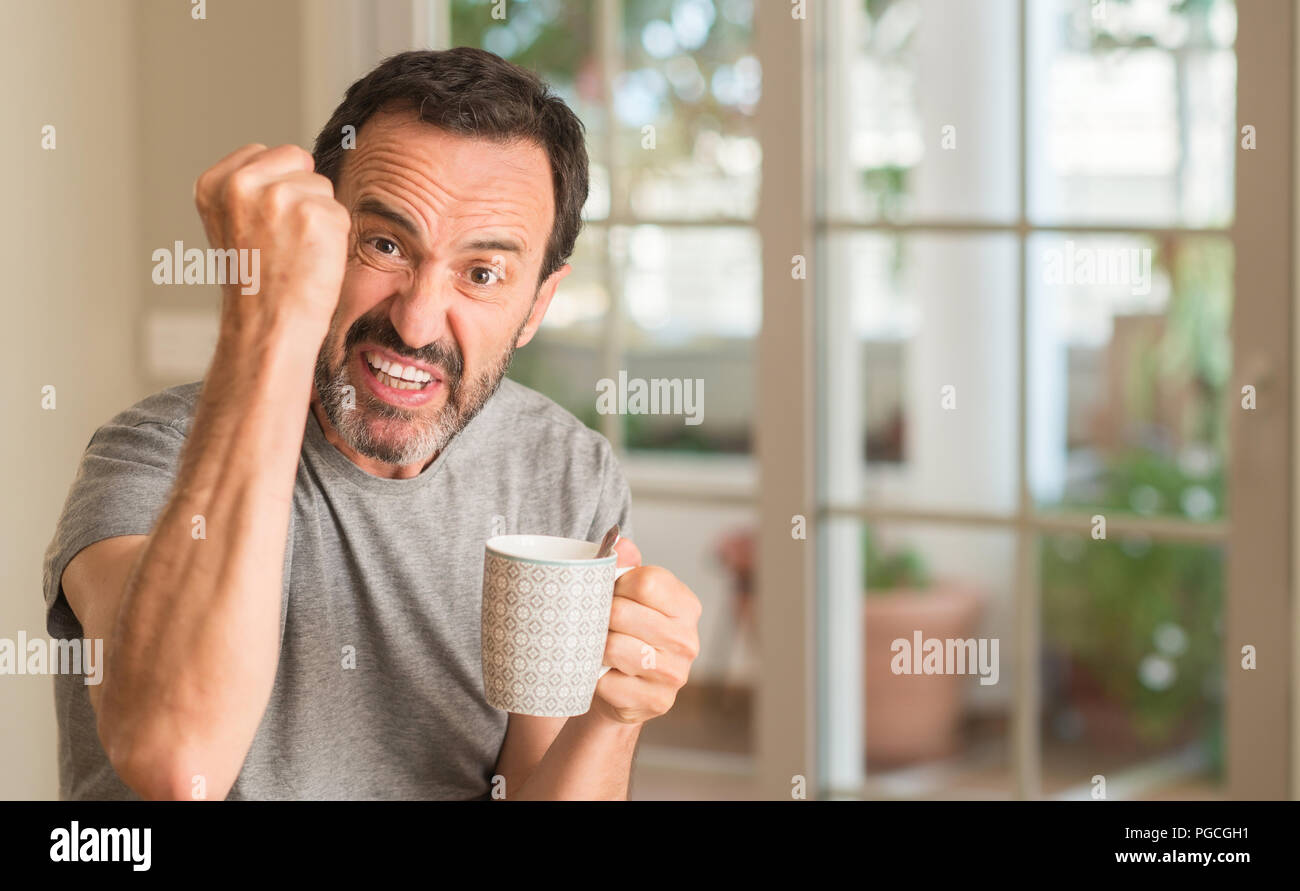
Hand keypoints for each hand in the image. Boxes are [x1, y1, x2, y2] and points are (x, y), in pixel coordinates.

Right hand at [194, 143, 350, 327]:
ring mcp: (279, 196)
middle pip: (297, 159)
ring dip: (318, 216)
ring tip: (296, 251)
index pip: (264, 152)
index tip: (266, 225)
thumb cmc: (256, 284)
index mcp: (215, 183)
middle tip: (284, 239)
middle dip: (300, 193)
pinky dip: (335, 236)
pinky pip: (340, 211)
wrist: (267, 327)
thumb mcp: (232, 224)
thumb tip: (295, 162)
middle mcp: (242, 183)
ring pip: (321, 186)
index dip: (276, 186)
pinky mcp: (315, 213)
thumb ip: (252, 189)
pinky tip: (312, 259)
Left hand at [590, 538, 701, 725]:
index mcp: (686, 605)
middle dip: (600, 617)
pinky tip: (603, 674)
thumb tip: (621, 543)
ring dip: (595, 646)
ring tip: (597, 646)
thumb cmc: (626, 632)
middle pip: (623, 613)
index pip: (644, 582)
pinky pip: (607, 682)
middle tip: (596, 623)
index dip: (616, 585)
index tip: (609, 594)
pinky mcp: (657, 701)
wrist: (622, 687)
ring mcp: (675, 674)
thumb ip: (626, 565)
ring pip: (614, 647)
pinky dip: (595, 678)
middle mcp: (687, 639)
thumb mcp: (629, 594)